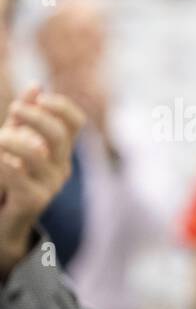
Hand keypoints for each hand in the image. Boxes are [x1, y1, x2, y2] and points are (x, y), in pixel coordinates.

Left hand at [0, 86, 82, 276]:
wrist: (3, 221)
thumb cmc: (7, 176)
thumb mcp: (14, 140)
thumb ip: (24, 116)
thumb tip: (36, 87)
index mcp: (59, 151)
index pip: (75, 123)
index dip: (62, 107)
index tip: (41, 99)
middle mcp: (61, 167)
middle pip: (58, 135)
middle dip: (34, 117)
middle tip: (12, 110)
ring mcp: (50, 186)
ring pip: (35, 152)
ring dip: (10, 139)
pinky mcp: (34, 200)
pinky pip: (15, 173)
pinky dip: (0, 161)